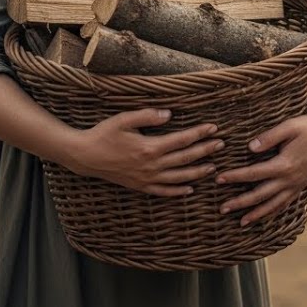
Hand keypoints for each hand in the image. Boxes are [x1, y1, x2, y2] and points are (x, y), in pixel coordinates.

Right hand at [65, 108, 222, 196]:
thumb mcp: (124, 120)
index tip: (214, 128)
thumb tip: (169, 114)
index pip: (182, 140)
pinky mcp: (140, 186)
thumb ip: (148, 116)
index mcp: (149, 147)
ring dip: (198, 172)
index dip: (199, 133)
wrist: (85, 156)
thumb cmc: (104, 134)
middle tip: (221, 144)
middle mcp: (151, 165)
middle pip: (185, 158)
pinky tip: (190, 189)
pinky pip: (164, 191)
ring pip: (179, 177)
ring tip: (213, 168)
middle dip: (205, 151)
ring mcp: (147, 178)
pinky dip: (178, 191)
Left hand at [214, 113, 306, 226]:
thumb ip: (269, 137)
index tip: (219, 179)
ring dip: (256, 214)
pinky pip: (285, 203)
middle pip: (260, 195)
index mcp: (284, 164)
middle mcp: (290, 179)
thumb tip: (250, 148)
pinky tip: (264, 216)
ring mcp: (297, 185)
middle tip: (222, 209)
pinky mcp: (301, 185)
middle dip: (240, 202)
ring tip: (241, 222)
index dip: (235, 177)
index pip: (254, 174)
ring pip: (273, 204)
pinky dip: (273, 212)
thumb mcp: (289, 126)